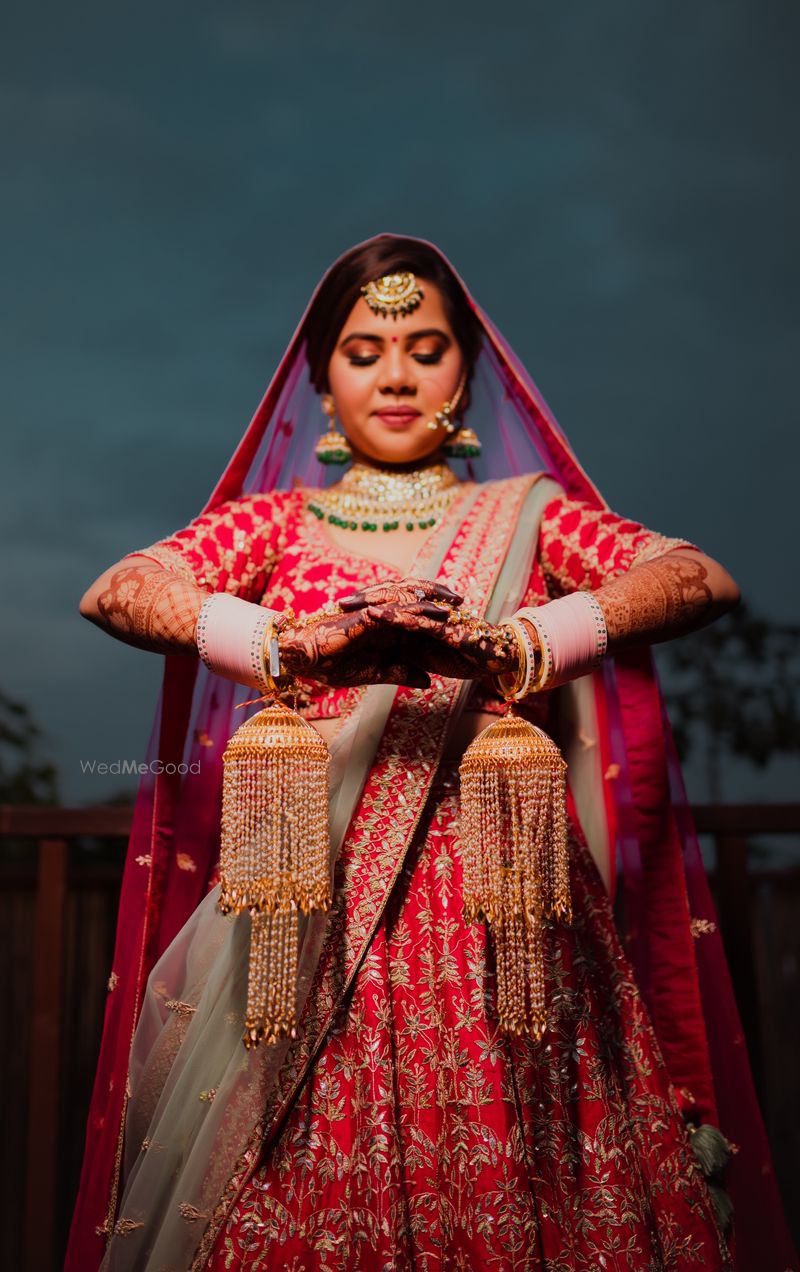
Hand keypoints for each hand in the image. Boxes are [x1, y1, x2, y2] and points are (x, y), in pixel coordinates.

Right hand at [277, 596, 449, 688]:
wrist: (305, 659)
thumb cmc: (332, 665)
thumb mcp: (375, 673)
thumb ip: (401, 672)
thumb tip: (428, 680)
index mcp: (385, 625)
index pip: (414, 613)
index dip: (437, 613)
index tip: (460, 617)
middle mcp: (381, 615)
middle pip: (415, 598)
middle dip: (439, 597)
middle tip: (462, 602)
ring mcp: (375, 613)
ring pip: (408, 600)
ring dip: (432, 601)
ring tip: (454, 604)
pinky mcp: (367, 618)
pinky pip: (395, 611)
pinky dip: (415, 611)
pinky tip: (432, 614)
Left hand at [353, 598, 521, 682]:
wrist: (496, 660)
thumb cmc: (463, 657)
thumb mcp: (424, 660)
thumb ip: (404, 661)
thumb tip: (378, 662)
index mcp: (419, 617)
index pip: (387, 606)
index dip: (364, 607)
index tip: (338, 612)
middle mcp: (425, 612)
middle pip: (390, 599)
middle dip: (364, 599)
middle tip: (339, 603)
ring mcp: (435, 617)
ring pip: (401, 604)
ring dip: (376, 602)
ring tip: (353, 604)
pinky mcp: (445, 628)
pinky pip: (417, 619)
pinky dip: (396, 616)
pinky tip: (377, 614)